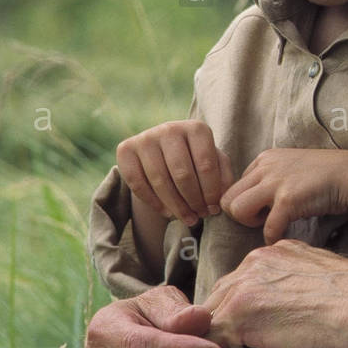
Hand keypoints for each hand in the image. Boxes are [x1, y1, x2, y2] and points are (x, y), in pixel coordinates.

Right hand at [116, 120, 233, 226]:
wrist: (164, 149)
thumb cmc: (196, 158)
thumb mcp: (216, 163)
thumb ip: (223, 178)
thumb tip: (220, 201)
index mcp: (196, 128)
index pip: (206, 165)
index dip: (211, 192)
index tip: (214, 209)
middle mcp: (170, 129)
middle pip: (182, 175)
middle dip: (193, 201)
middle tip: (200, 216)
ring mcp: (145, 138)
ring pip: (160, 181)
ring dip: (176, 206)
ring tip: (187, 219)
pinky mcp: (125, 149)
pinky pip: (137, 183)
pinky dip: (153, 202)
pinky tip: (167, 212)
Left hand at [203, 240, 347, 347]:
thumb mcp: (325, 283)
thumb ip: (301, 289)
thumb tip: (299, 314)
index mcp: (279, 253)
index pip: (244, 281)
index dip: (245, 308)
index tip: (254, 330)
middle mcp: (258, 261)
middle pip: (221, 296)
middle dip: (224, 323)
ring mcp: (245, 286)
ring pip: (210, 318)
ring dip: (218, 343)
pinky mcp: (239, 315)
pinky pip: (211, 341)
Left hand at [219, 147, 347, 243]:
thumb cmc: (324, 175)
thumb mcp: (291, 167)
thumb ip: (271, 178)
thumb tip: (254, 200)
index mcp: (264, 159)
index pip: (234, 185)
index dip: (246, 201)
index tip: (263, 209)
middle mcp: (266, 167)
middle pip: (227, 198)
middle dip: (240, 214)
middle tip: (260, 220)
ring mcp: (276, 182)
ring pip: (236, 209)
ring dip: (250, 223)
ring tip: (268, 224)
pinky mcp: (288, 199)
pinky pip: (267, 227)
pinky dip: (273, 237)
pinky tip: (282, 237)